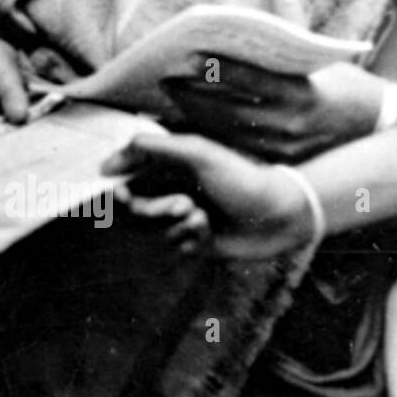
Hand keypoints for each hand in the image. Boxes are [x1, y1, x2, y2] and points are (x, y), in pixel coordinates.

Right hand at [103, 133, 314, 259]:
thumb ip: (157, 148)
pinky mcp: (192, 242)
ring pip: (152, 232)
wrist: (281, 215)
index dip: (117, 190)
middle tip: (186, 205)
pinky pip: (173, 248)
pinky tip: (209, 234)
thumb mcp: (200, 154)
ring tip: (204, 219)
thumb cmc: (242, 179)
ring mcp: (180, 218)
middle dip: (156, 210)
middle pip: (135, 210)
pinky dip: (189, 242)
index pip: (125, 178)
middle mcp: (169, 191)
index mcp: (168, 167)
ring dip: (177, 228)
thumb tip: (115, 154)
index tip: (120, 196)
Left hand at [161, 58, 387, 161]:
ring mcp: (282, 148)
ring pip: (225, 134)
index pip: (249, 79)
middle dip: (190, 96)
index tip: (187, 56)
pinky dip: (207, 135)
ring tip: (167, 102)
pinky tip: (185, 124)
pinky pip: (234, 149)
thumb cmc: (337, 82)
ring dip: (191, 118)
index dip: (216, 67)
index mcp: (300, 93)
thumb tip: (222, 45)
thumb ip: (271, 59)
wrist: (373, 123)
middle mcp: (290, 124)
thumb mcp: (310, 63)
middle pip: (227, 110)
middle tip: (163, 81)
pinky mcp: (277, 161)